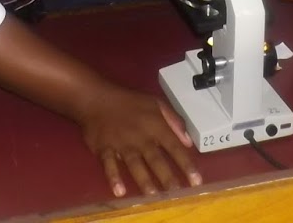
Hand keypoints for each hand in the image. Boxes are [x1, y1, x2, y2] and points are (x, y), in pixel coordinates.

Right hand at [75, 84, 200, 197]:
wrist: (96, 98)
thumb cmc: (129, 101)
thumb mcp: (156, 103)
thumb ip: (174, 121)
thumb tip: (188, 142)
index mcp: (155, 126)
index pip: (174, 147)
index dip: (186, 164)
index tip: (196, 180)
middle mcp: (140, 138)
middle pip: (156, 159)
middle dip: (167, 176)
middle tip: (176, 192)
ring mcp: (122, 144)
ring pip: (135, 164)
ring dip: (144, 180)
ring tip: (153, 195)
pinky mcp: (104, 149)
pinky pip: (109, 165)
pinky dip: (114, 177)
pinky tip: (119, 191)